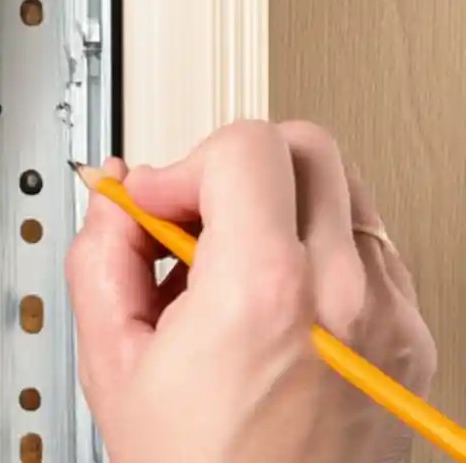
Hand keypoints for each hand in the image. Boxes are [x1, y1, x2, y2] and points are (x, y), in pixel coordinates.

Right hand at [67, 121, 436, 462]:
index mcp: (264, 294)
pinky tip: (270, 300)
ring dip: (278, 207)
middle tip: (193, 214)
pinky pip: (369, 253)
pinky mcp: (410, 342)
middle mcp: (345, 297)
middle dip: (235, 167)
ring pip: (344, 193)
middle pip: (308, 148)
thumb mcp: (112, 363)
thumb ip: (100, 256)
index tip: (156, 200)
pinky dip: (317, 253)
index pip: (245, 148)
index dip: (183, 161)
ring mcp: (390, 319)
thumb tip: (115, 198)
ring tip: (227, 266)